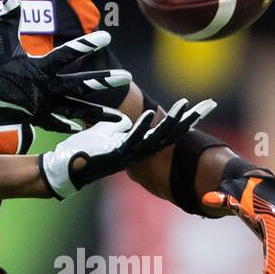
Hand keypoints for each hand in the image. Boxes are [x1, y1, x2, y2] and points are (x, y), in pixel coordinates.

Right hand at [0, 0, 131, 125]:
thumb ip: (10, 15)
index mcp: (39, 67)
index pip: (69, 54)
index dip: (88, 44)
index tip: (107, 37)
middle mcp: (45, 87)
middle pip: (81, 85)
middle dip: (104, 81)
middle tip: (127, 77)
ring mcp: (40, 105)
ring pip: (75, 110)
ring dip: (98, 113)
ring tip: (119, 118)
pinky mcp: (33, 117)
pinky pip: (58, 122)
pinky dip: (72, 124)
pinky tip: (87, 127)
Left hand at [39, 98, 216, 199]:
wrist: (66, 168)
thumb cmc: (86, 152)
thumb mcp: (106, 135)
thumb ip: (119, 128)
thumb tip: (126, 119)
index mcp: (139, 146)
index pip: (169, 132)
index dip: (187, 120)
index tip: (203, 106)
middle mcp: (139, 153)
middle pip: (171, 136)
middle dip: (189, 120)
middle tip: (207, 104)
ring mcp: (130, 155)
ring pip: (157, 139)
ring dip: (171, 122)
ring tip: (184, 105)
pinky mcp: (116, 155)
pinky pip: (132, 140)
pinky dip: (141, 127)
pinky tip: (150, 114)